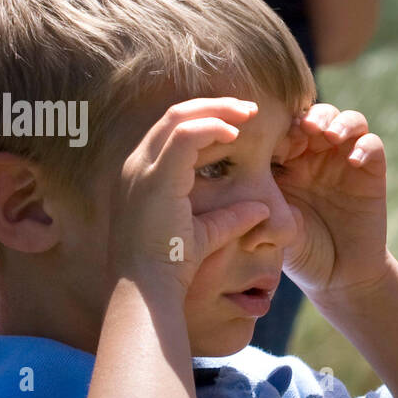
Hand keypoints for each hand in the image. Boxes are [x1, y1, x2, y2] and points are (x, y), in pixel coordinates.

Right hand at [108, 97, 266, 297]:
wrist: (148, 290)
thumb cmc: (172, 268)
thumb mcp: (207, 235)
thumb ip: (231, 218)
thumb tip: (260, 209)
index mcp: (145, 176)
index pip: (174, 132)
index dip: (208, 121)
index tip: (240, 123)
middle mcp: (137, 166)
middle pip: (174, 117)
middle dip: (215, 107)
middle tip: (250, 109)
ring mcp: (142, 170)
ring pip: (178, 118)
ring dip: (217, 110)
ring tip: (249, 113)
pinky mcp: (155, 179)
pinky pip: (184, 136)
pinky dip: (211, 127)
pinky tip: (235, 133)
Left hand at [276, 102, 388, 297]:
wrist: (340, 275)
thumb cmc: (302, 252)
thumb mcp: (278, 233)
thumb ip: (266, 218)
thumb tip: (247, 213)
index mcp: (287, 161)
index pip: (284, 128)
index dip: (279, 126)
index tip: (273, 141)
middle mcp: (317, 155)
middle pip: (315, 115)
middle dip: (309, 116)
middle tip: (303, 128)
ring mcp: (346, 160)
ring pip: (346, 121)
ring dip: (338, 121)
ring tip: (329, 135)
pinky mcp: (371, 172)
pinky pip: (372, 145)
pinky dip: (364, 145)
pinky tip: (354, 161)